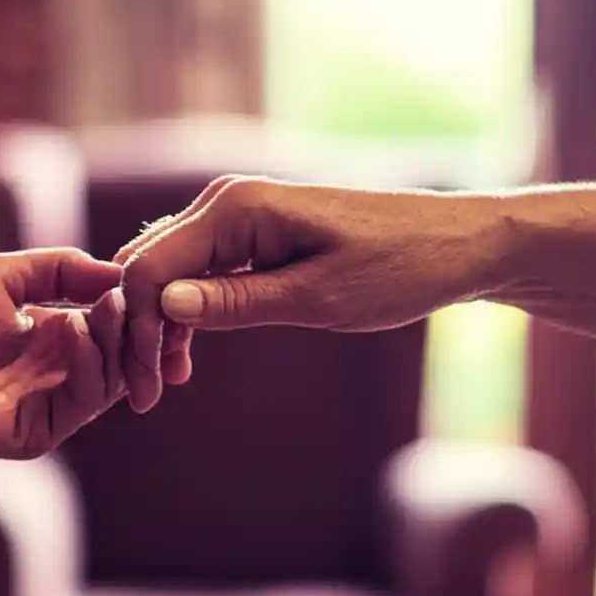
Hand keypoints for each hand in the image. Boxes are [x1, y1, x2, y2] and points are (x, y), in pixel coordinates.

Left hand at [0, 250, 127, 458]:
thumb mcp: (4, 274)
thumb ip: (63, 268)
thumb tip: (119, 272)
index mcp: (48, 335)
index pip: (111, 325)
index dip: (132, 307)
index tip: (145, 280)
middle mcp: (54, 372)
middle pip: (120, 354)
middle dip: (131, 326)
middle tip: (128, 298)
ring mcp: (48, 404)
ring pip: (110, 379)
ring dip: (114, 342)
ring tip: (103, 309)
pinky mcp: (36, 433)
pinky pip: (82, 403)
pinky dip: (89, 366)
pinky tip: (73, 330)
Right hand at [116, 175, 511, 411]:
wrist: (457, 244)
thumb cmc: (399, 268)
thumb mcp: (318, 298)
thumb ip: (237, 301)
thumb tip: (165, 306)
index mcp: (237, 207)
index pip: (151, 268)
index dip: (137, 331)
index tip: (145, 390)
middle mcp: (228, 200)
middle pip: (149, 264)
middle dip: (137, 328)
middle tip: (144, 395)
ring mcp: (241, 213)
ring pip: (169, 268)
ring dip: (158, 323)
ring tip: (165, 383)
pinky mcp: (257, 232)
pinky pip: (200, 269)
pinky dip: (186, 311)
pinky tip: (188, 357)